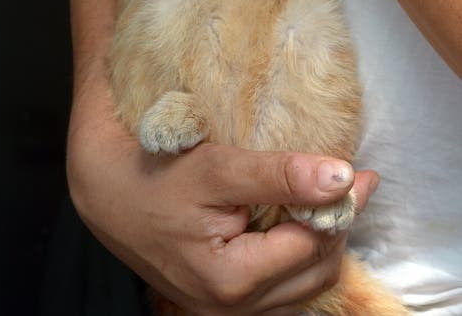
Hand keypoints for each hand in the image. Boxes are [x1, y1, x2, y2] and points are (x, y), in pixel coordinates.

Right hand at [67, 80, 377, 314]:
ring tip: (329, 199)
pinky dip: (296, 253)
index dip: (341, 208)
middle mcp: (230, 309)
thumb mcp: (218, 168)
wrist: (106, 192)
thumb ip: (279, 175)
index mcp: (230, 283)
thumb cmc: (157, 176)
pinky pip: (278, 284)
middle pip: (312, 272)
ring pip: (299, 283)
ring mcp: (225, 309)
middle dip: (337, 226)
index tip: (362, 171)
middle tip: (351, 182)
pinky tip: (296, 220)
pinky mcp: (221, 299)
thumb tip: (341, 176)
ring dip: (320, 241)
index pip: (311, 247)